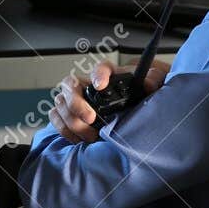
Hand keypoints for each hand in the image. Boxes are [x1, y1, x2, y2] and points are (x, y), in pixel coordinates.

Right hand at [50, 59, 169, 142]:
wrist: (127, 110)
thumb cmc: (135, 96)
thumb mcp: (150, 85)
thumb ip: (153, 79)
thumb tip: (148, 83)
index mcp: (108, 74)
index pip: (101, 67)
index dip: (98, 74)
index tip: (100, 85)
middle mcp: (86, 83)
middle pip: (70, 84)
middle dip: (77, 103)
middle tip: (91, 119)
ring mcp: (73, 98)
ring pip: (60, 102)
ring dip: (71, 121)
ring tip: (90, 136)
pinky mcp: (66, 113)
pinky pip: (55, 117)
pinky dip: (64, 130)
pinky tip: (79, 139)